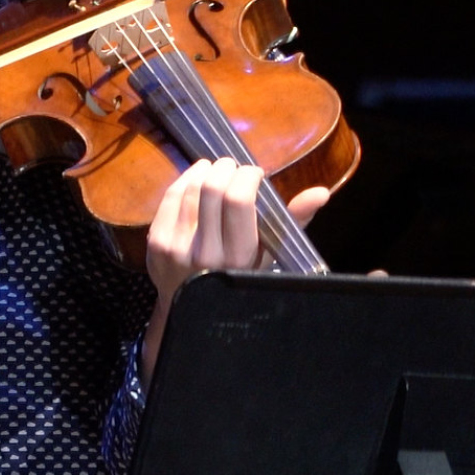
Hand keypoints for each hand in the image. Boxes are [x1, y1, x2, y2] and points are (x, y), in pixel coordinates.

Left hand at [139, 158, 328, 381]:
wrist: (188, 307)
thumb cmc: (237, 277)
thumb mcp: (268, 257)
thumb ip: (292, 222)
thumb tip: (320, 192)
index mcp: (237, 257)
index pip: (238, 200)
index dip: (247, 176)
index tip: (254, 174)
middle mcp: (205, 252)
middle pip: (212, 189)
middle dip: (226, 168)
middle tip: (234, 166)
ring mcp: (175, 246)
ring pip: (190, 189)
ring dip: (205, 171)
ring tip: (216, 169)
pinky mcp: (154, 240)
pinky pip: (169, 197)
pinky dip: (185, 180)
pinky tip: (195, 177)